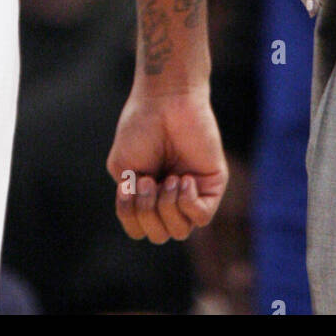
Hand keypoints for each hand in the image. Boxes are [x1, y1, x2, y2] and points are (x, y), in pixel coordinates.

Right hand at [106, 88, 227, 243]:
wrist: (165, 100)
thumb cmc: (141, 126)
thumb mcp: (123, 168)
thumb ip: (131, 201)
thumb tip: (151, 224)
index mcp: (147, 194)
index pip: (139, 229)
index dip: (130, 215)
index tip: (129, 183)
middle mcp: (169, 197)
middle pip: (158, 235)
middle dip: (147, 212)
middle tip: (149, 179)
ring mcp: (192, 192)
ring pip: (180, 231)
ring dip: (166, 207)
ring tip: (168, 178)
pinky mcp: (212, 185)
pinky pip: (201, 217)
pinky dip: (187, 203)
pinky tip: (183, 178)